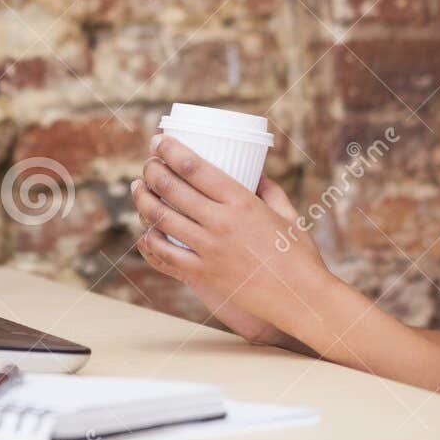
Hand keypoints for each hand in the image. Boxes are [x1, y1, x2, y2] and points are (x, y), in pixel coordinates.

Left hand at [129, 134, 333, 341]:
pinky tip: (145, 232)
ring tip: (138, 188)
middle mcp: (221, 222)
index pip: (194, 167)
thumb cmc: (299, 255)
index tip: (158, 140)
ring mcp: (209, 250)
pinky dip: (150, 241)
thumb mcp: (288, 214)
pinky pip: (166, 256)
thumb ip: (270, 190)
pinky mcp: (203, 274)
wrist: (301, 299)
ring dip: (143, 199)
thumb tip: (256, 174)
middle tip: (148, 164)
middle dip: (152, 170)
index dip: (169, 150)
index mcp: (241, 202)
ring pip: (162, 219)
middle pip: (172, 189)